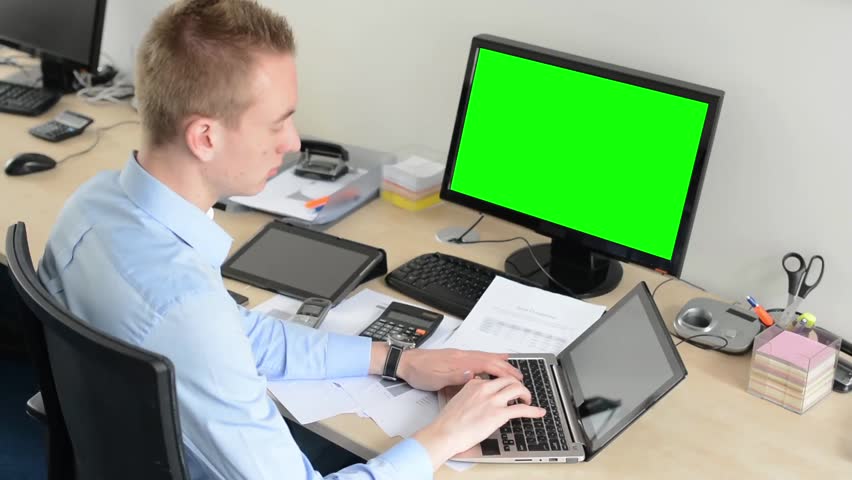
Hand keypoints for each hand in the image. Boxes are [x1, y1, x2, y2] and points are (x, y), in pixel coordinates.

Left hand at [396, 348, 521, 390]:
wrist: (405, 362)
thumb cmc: (419, 372)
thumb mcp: (436, 379)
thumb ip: (456, 376)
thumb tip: (474, 374)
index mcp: (460, 361)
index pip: (488, 364)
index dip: (504, 371)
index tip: (516, 379)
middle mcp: (462, 356)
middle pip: (489, 359)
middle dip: (506, 367)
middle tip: (520, 376)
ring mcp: (459, 355)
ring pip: (484, 357)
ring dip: (499, 362)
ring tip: (512, 368)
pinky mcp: (455, 358)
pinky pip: (477, 357)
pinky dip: (488, 359)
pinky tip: (489, 363)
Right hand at [412, 376, 545, 468]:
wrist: (445, 432)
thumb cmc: (448, 421)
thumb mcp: (458, 399)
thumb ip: (470, 393)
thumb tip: (478, 396)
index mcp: (475, 384)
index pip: (495, 378)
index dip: (505, 383)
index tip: (509, 387)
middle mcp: (485, 388)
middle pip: (509, 379)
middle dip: (518, 385)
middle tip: (521, 394)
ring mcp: (493, 400)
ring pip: (517, 388)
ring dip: (526, 394)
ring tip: (528, 401)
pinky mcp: (499, 414)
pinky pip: (522, 409)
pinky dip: (533, 410)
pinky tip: (538, 412)